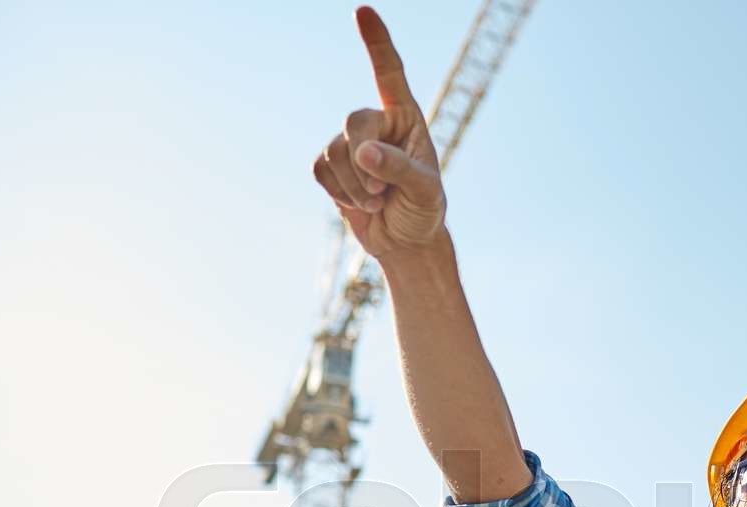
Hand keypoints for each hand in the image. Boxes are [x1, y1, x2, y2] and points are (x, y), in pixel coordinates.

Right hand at [312, 7, 446, 259]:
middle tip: (381, 191)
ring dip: (355, 185)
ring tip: (378, 202)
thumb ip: (399, 169)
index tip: (363, 12)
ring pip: (334, 150)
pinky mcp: (331, 166)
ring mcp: (350, 143)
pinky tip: (359, 204)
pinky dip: (339, 192)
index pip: (389, 75)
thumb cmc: (423, 211)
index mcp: (407, 120)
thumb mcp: (425, 192)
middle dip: (364, 157)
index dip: (377, 43)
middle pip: (353, 120)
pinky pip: (321, 169)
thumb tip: (362, 150)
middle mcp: (377, 124)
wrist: (405, 242)